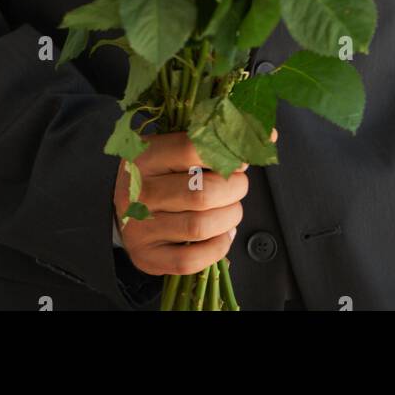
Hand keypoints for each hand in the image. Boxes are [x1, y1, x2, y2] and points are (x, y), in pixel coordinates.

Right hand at [113, 127, 278, 277]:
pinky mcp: (148, 257)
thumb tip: (268, 135)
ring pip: (200, 226)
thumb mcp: (176, 147)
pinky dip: (217, 247)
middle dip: (234, 188)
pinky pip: (191, 260)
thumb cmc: (161, 174)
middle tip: (238, 184)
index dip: (228, 152)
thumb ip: (216, 139)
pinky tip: (221, 234)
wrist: (126, 210)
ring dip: (230, 217)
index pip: (192, 147)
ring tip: (231, 209)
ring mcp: (140, 227)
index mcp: (145, 155)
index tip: (243, 158)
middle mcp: (138, 191)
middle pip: (202, 192)